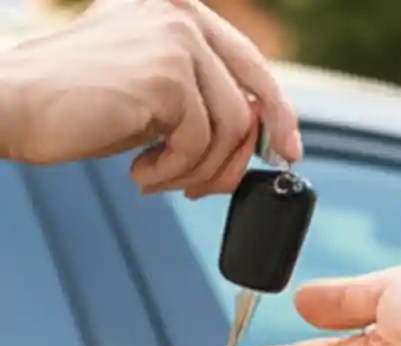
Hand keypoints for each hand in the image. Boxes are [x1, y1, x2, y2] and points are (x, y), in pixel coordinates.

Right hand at [1, 0, 300, 196]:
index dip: (277, 113)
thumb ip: (203, 96)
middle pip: (250, 101)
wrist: (10, 105)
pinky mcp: (166, 77)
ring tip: (158, 178)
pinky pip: (200, 145)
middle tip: (208, 188)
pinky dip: (174, 172)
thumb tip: (264, 135)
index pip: (251, 64)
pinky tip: (140, 173)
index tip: (288, 152)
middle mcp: (182, 14)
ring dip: (199, 170)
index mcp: (179, 9)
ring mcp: (176, 41)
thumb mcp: (153, 91)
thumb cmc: (75, 104)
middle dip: (241, 156)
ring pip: (230, 129)